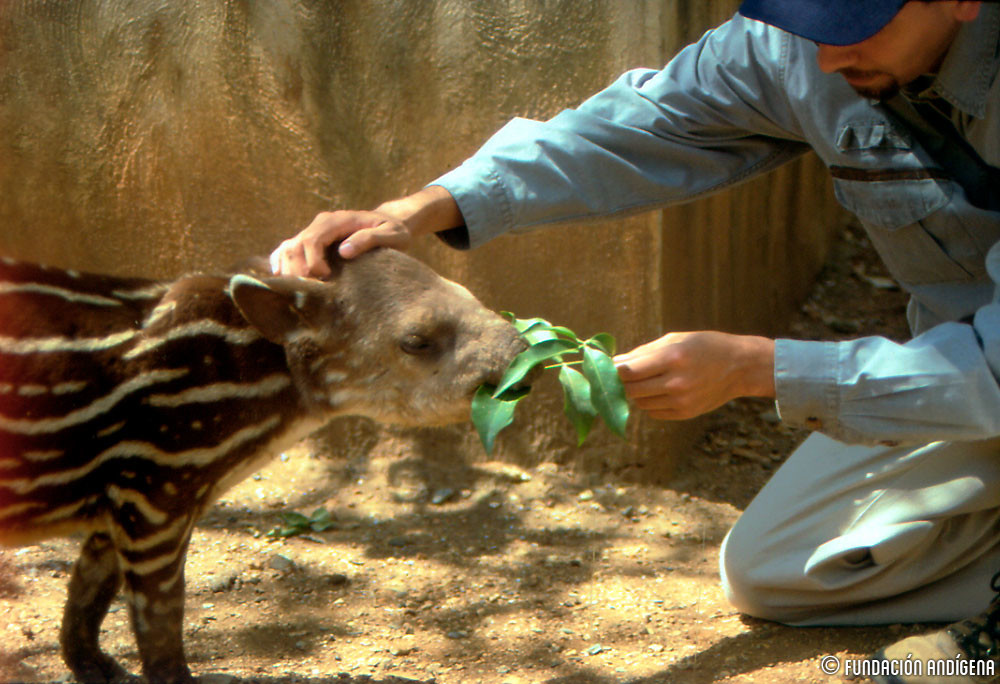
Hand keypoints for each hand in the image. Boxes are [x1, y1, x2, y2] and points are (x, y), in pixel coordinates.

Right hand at [269, 185, 461, 276]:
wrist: (388, 222)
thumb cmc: (393, 231)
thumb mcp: (391, 234)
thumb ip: (370, 239)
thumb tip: (344, 251)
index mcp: (336, 220)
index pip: (312, 240)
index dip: (313, 263)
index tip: (326, 279)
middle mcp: (320, 224)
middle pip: (294, 246)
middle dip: (298, 271)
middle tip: (313, 291)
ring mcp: (312, 232)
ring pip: (286, 249)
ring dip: (288, 272)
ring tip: (302, 290)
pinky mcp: (309, 242)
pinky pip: (285, 251)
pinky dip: (281, 266)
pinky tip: (285, 282)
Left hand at [614, 331, 774, 420]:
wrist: (740, 367)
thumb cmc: (703, 346)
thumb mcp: (675, 339)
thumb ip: (642, 352)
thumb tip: (613, 363)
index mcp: (673, 358)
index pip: (629, 371)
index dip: (611, 371)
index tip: (602, 368)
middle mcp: (676, 382)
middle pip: (630, 389)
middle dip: (620, 383)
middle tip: (619, 375)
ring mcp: (681, 401)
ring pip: (639, 402)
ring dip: (635, 392)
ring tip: (645, 379)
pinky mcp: (685, 414)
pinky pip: (652, 412)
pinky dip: (649, 402)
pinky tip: (659, 390)